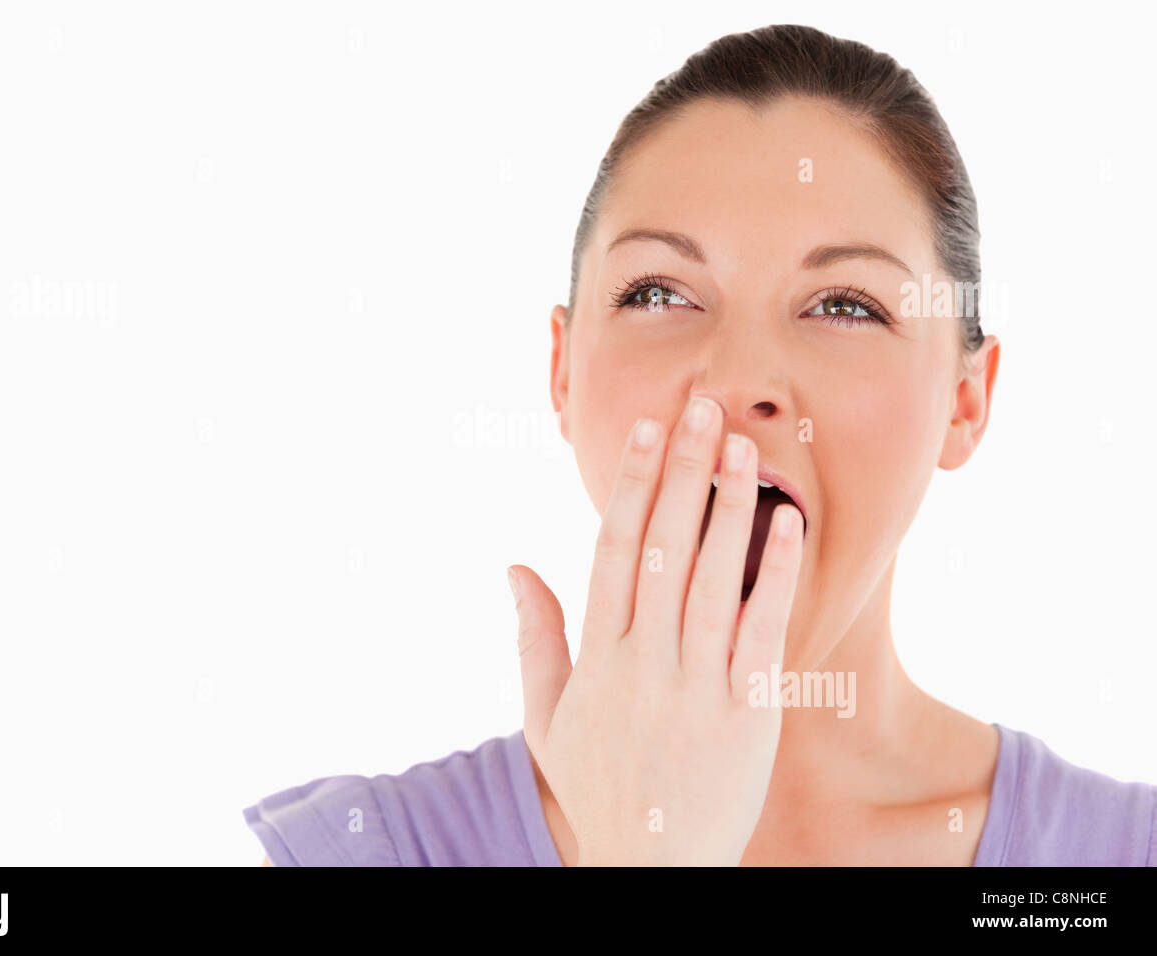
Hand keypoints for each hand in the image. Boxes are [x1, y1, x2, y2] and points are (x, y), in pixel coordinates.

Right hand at [509, 395, 803, 865]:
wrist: (651, 868)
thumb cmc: (599, 786)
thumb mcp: (548, 717)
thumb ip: (535, 638)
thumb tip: (515, 566)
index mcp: (596, 658)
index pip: (615, 551)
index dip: (632, 486)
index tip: (648, 431)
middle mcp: (643, 663)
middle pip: (665, 550)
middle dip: (685, 473)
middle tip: (704, 409)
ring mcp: (696, 687)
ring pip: (714, 580)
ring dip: (730, 509)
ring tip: (745, 448)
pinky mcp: (746, 714)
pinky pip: (762, 632)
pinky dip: (776, 575)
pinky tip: (788, 525)